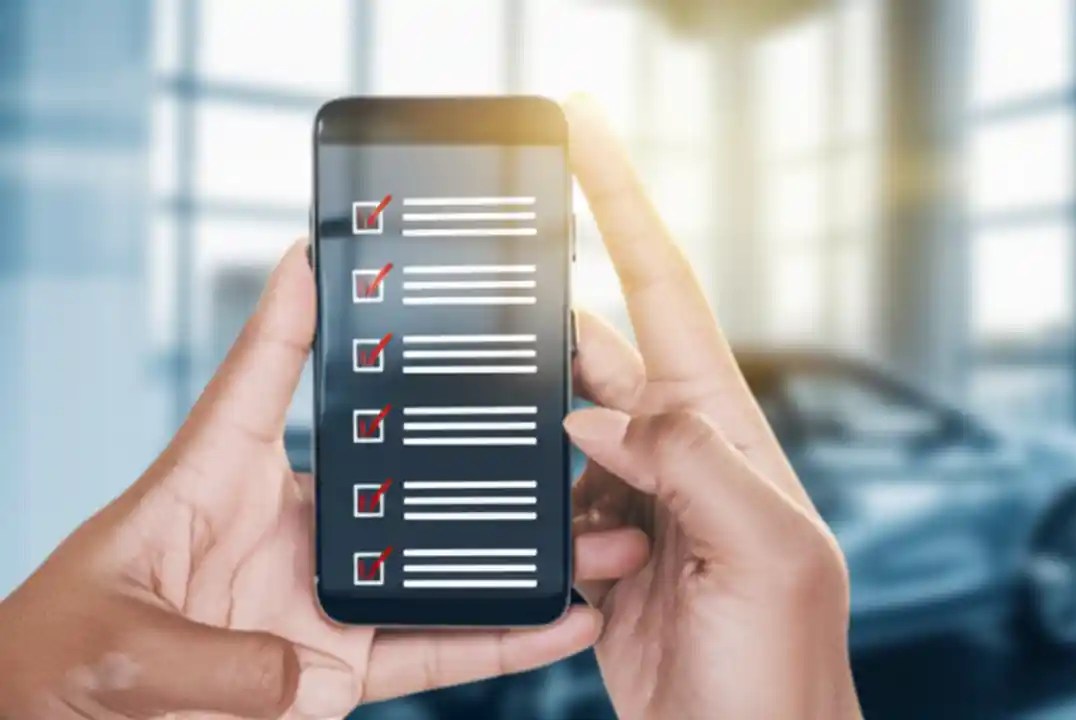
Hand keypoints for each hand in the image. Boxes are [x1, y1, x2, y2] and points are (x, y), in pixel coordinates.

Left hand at [0, 242, 648, 718]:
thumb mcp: (122, 648)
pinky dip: (502, 639)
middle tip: (548, 413)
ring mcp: (321, 598)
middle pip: (393, 469)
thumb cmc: (50, 671)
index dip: (297, 305)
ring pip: (437, 564)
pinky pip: (435, 648)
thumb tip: (310, 677)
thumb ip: (219, 660)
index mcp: (209, 484)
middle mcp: (282, 529)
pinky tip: (562, 618)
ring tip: (596, 533)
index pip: (259, 375)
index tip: (336, 236)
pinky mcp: (340, 667)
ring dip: (520, 555)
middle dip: (474, 447)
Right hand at [563, 97, 861, 718]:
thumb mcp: (762, 554)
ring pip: (558, 430)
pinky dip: (533, 513)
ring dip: (536, 443)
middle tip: (490, 284)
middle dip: (547, 322)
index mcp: (723, 430)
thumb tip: (598, 410)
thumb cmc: (784, 670)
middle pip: (594, 349)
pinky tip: (538, 538)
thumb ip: (687, 465)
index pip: (665, 286)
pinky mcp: (601, 555)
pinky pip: (546, 504)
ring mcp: (636, 503)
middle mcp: (677, 453)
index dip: (623, 201)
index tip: (583, 127)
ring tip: (539, 466)